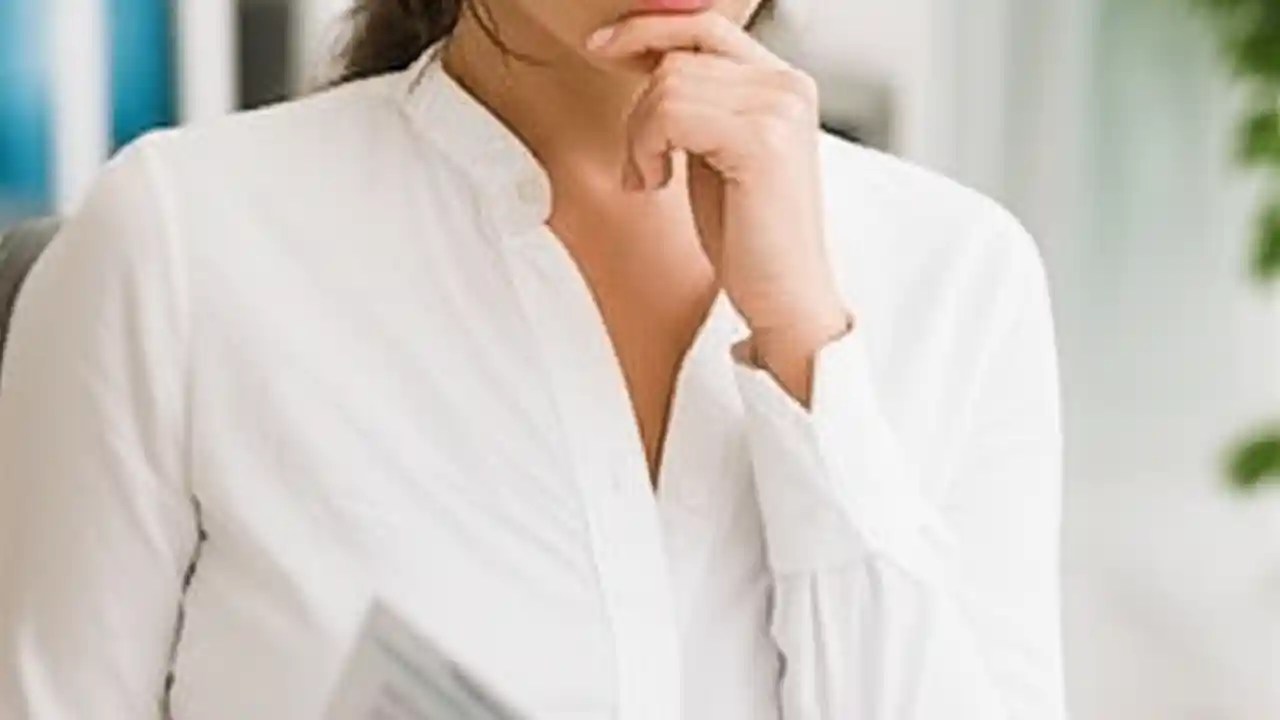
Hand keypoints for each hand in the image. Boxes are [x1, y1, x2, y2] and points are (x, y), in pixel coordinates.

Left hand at [587, 12, 853, 400]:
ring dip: (639, 138)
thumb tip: (646, 56)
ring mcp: (779, 109)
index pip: (705, 24)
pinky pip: (668, 115)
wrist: (785, 298)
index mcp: (784, 83)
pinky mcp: (760, 141)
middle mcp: (789, 86)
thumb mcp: (716, 150)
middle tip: (640, 166)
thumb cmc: (749, 236)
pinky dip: (646, 150)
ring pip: (666, 86)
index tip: (602, 45)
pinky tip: (657, 185)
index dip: (648, 28)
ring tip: (652, 180)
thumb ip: (697, 101)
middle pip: (676, 59)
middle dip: (638, 113)